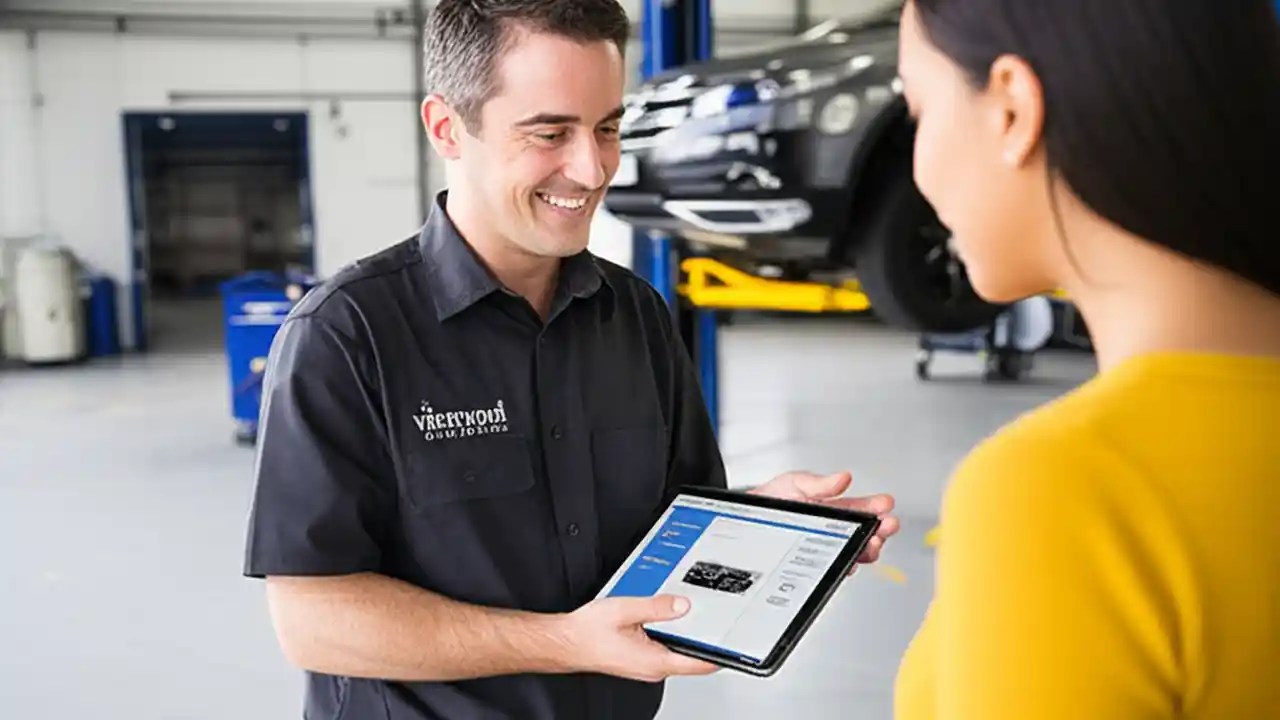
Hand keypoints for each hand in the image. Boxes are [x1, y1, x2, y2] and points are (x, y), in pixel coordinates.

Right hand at [556, 595, 719, 681]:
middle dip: (705, 638)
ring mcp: (646, 665)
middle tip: (717, 617)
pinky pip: (664, 647)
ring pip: (677, 651)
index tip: (736, 643)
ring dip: (686, 634)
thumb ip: (657, 607)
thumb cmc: (587, 632)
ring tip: (691, 612)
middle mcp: (653, 667)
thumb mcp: (626, 610)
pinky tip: (666, 618)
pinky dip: (670, 634)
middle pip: (691, 656)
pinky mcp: (639, 658)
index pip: (700, 662)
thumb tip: (683, 606)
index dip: (721, 653)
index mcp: (655, 660)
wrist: (565, 641)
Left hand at [751, 470, 899, 565]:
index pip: (860, 509)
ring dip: (869, 549)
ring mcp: (825, 548)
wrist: (745, 519)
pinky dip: (845, 565)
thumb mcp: (793, 484)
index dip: (876, 507)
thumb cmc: (769, 501)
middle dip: (880, 529)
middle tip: (887, 525)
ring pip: (854, 552)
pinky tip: (849, 560)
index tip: (886, 504)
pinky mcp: (814, 565)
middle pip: (864, 533)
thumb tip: (843, 478)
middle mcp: (833, 530)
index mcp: (832, 508)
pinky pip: (835, 568)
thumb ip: (818, 484)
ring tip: (873, 543)